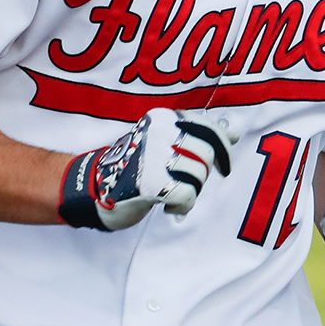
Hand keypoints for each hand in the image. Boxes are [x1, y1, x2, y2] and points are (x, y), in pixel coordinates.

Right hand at [58, 109, 238, 230]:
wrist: (92, 187)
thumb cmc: (132, 165)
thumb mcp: (163, 141)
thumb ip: (197, 135)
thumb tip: (232, 133)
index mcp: (164, 119)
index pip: (209, 128)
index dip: (222, 148)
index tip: (224, 163)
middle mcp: (159, 133)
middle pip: (207, 155)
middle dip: (203, 174)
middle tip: (187, 182)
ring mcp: (154, 157)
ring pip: (199, 176)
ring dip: (191, 191)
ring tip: (171, 193)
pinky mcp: (151, 183)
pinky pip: (187, 196)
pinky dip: (182, 206)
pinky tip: (168, 206)